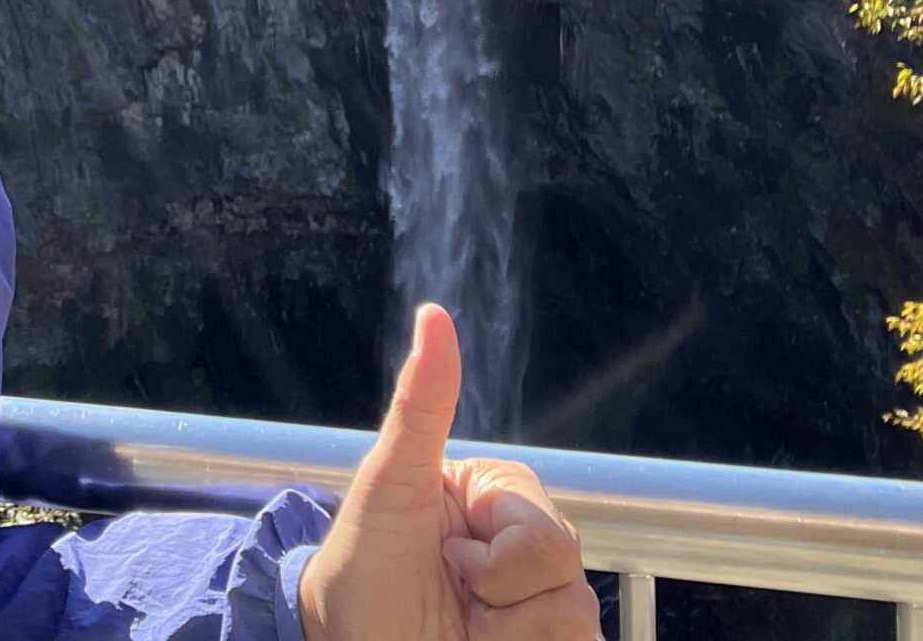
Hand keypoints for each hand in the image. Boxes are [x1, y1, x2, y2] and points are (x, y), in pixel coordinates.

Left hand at [296, 304, 597, 640]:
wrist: (346, 639)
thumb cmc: (363, 561)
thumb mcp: (390, 481)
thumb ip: (421, 402)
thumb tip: (434, 314)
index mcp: (504, 496)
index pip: (546, 536)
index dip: (493, 563)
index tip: (443, 555)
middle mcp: (533, 544)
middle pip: (568, 579)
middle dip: (498, 601)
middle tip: (454, 594)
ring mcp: (542, 600)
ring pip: (576, 622)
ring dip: (505, 637)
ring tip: (465, 625)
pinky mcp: (546, 640)